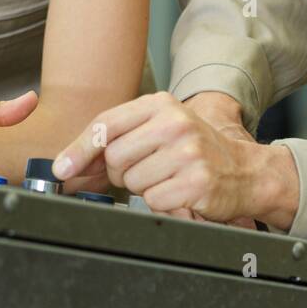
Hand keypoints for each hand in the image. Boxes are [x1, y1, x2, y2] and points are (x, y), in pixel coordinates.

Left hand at [52, 92, 298, 227]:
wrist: (244, 171)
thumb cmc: (194, 150)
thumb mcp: (160, 129)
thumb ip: (118, 138)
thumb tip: (69, 163)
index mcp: (161, 104)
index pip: (107, 124)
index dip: (80, 148)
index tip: (62, 168)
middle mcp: (175, 123)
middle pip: (114, 156)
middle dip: (120, 172)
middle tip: (144, 170)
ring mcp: (187, 152)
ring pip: (132, 181)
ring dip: (142, 188)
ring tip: (166, 178)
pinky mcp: (196, 182)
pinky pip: (153, 201)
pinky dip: (161, 203)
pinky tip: (178, 191)